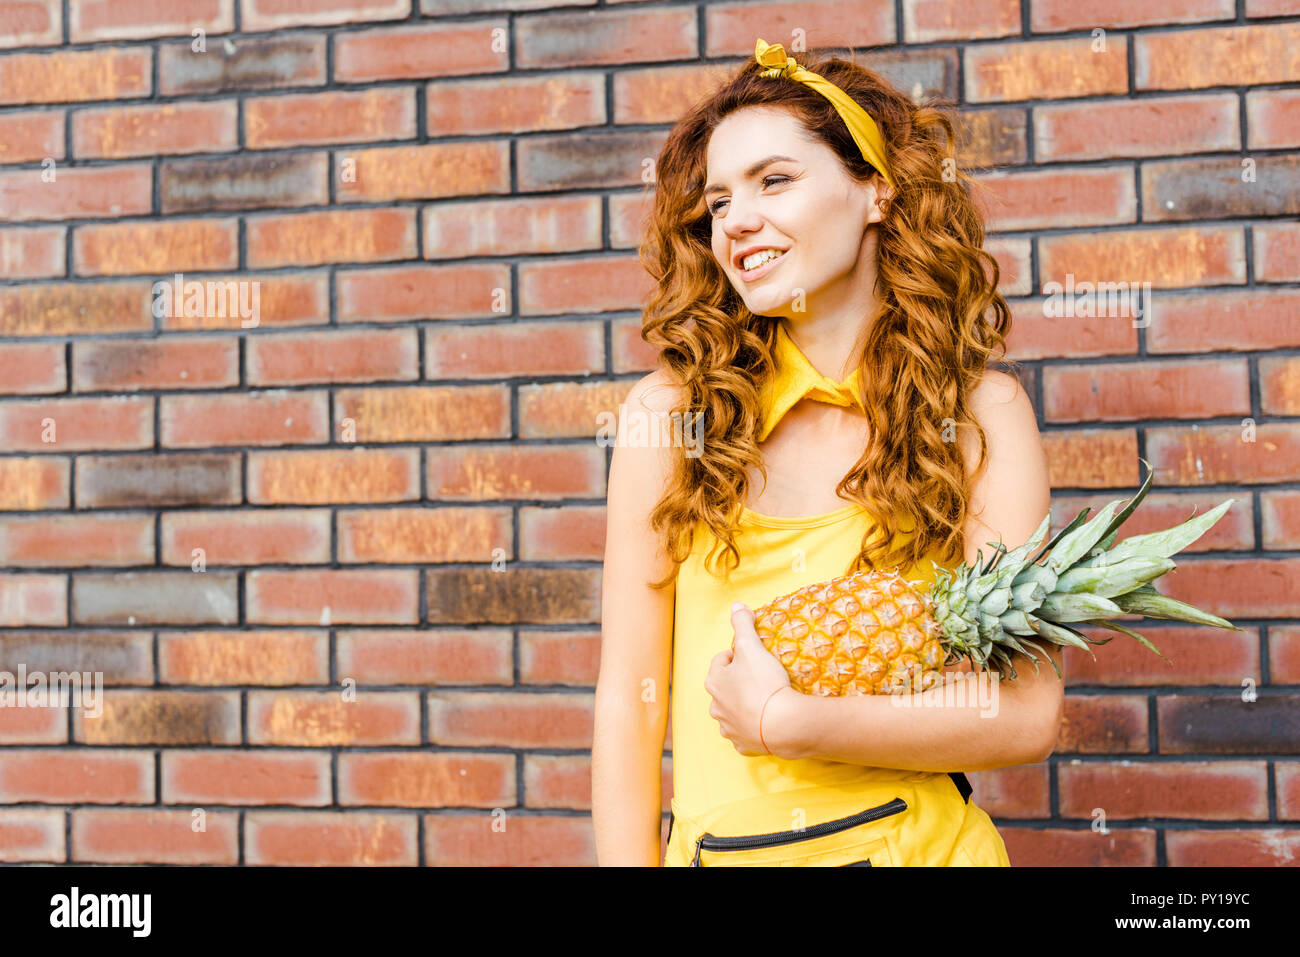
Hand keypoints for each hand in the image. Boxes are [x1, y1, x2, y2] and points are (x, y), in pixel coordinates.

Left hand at [704, 601, 793, 755]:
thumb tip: (736, 605)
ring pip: (732, 712)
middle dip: (738, 682)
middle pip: (725, 688)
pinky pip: (745, 733)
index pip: (721, 661)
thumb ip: (742, 624)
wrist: (782, 724)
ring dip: (743, 705)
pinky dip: (752, 728)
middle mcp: (716, 706)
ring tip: (765, 699)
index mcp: (714, 682)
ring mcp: (728, 727)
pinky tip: (766, 721)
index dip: (737, 655)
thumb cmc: (763, 683)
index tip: (752, 656)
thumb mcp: (752, 646)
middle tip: (761, 677)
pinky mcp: (743, 745)